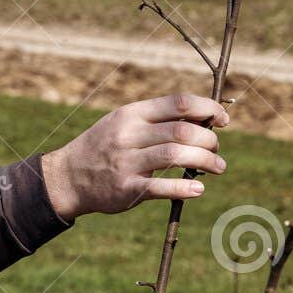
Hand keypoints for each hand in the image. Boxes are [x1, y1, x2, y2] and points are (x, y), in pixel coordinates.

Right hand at [40, 93, 228, 219]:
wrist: (69, 176)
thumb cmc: (106, 145)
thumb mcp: (124, 122)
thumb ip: (157, 119)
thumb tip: (203, 119)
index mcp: (132, 113)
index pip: (178, 103)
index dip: (207, 108)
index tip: (223, 119)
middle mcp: (129, 134)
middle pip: (182, 131)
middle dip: (209, 139)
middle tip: (217, 149)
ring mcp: (126, 162)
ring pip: (175, 156)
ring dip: (205, 161)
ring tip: (219, 167)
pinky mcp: (126, 189)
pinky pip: (160, 187)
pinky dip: (184, 187)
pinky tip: (199, 189)